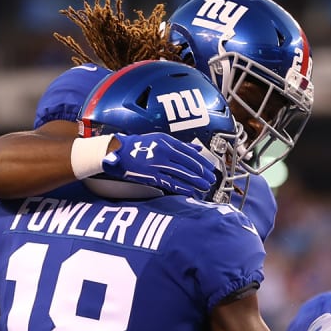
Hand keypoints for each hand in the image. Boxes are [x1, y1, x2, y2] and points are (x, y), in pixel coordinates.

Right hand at [98, 132, 218, 198]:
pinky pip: (171, 182)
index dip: (202, 162)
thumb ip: (179, 145)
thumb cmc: (139, 145)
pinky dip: (182, 187)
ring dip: (195, 181)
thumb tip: (196, 149)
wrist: (119, 152)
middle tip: (211, 180)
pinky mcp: (152, 175)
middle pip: (188, 164)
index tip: (210, 168)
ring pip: (182, 174)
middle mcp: (164, 151)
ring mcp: (158, 164)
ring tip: (205, 187)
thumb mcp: (160, 139)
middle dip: (202, 173)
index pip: (190, 152)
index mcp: (167, 141)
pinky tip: (191, 191)